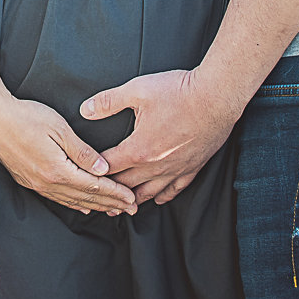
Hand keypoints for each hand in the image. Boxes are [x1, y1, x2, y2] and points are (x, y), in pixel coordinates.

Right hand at [0, 95, 137, 215]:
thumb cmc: (26, 117)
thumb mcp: (59, 128)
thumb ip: (82, 151)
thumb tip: (102, 169)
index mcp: (58, 170)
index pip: (94, 186)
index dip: (115, 193)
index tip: (133, 198)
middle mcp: (48, 182)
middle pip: (86, 198)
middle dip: (110, 203)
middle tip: (131, 209)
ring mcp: (37, 183)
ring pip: (72, 201)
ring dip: (94, 206)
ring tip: (112, 210)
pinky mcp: (28, 180)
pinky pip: (57, 198)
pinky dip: (73, 203)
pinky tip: (82, 206)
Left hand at [82, 69, 240, 205]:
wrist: (216, 97)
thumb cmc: (178, 92)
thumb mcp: (137, 90)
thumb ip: (108, 101)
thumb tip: (85, 110)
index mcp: (138, 149)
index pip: (108, 167)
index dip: (92, 172)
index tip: (82, 176)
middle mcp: (156, 166)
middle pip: (126, 185)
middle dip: (109, 192)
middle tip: (96, 198)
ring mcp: (175, 169)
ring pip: (149, 193)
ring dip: (133, 200)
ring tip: (120, 207)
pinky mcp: (192, 168)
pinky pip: (174, 190)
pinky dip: (162, 196)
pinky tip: (156, 199)